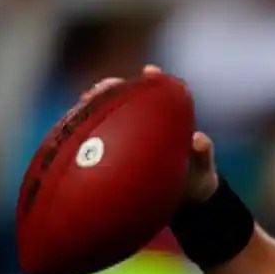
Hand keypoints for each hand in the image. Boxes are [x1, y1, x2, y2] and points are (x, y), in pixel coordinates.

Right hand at [79, 65, 218, 203]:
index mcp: (165, 123)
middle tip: (103, 88)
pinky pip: (95, 143)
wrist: (184, 202)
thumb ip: (204, 154)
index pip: (156, 95)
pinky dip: (84, 135)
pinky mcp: (111, 156)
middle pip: (123, 100)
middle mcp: (143, 126)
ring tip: (85, 100)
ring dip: (93, 107)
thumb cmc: (196, 178)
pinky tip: (71, 133)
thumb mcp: (203, 168)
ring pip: (104, 117)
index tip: (150, 71)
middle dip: (111, 89)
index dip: (152, 80)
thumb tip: (199, 139)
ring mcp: (125, 139)